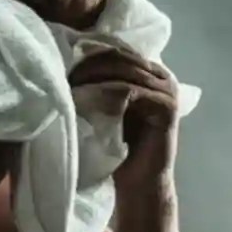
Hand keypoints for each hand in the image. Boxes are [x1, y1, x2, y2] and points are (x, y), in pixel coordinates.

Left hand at [68, 49, 179, 185]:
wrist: (139, 180)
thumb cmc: (119, 144)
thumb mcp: (108, 106)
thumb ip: (102, 82)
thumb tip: (71, 59)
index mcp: (150, 71)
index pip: (118, 51)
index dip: (90, 55)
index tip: (63, 63)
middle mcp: (162, 76)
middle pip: (121, 57)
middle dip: (90, 64)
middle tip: (65, 73)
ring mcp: (168, 90)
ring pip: (125, 71)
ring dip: (94, 77)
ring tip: (70, 84)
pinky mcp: (166, 106)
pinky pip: (131, 90)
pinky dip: (106, 92)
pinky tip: (87, 98)